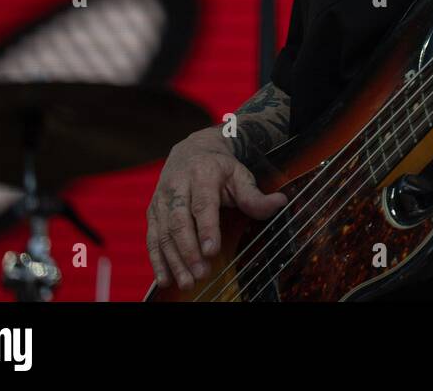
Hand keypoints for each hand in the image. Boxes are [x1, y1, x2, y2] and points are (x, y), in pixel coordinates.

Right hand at [145, 128, 287, 289]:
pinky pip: (152, 238)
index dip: (207, 229)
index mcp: (202, 174)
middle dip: (189, 250)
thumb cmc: (219, 168)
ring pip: (164, 233)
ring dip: (174, 260)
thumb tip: (280, 203)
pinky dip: (157, 260)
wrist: (192, 150)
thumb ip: (256, 195)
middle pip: (179, 221)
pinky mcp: (152, 212)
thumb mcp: (240, 175)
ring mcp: (161, 199)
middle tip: (201, 274)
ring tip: (186, 281)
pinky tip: (165, 279)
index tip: (211, 252)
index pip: (203, 204)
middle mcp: (177, 186)